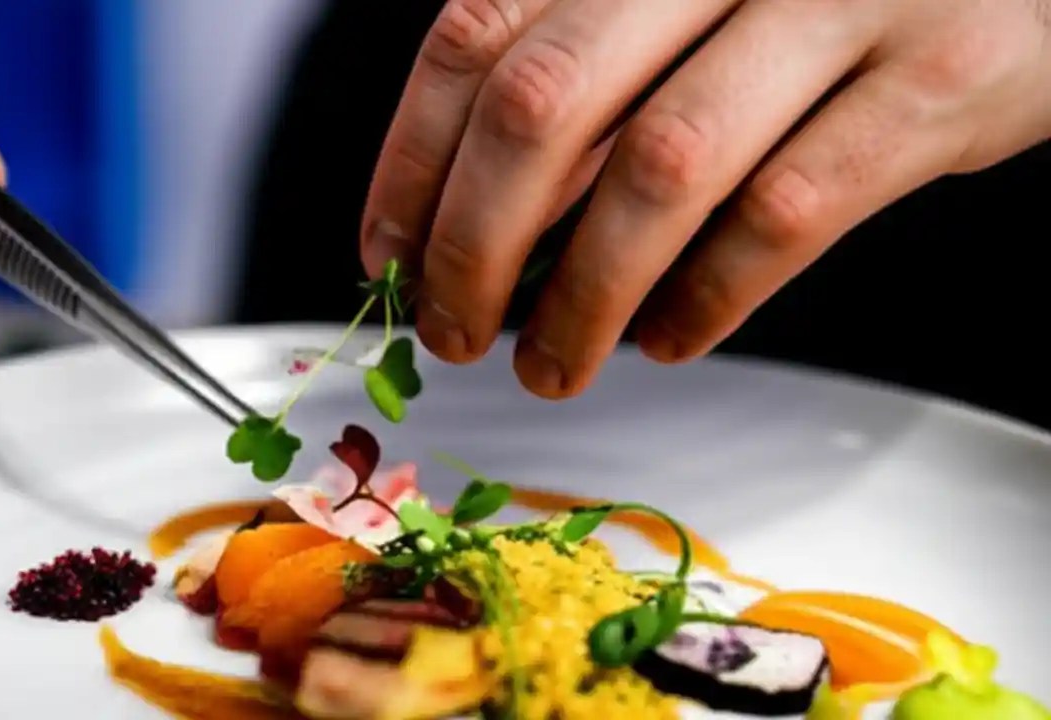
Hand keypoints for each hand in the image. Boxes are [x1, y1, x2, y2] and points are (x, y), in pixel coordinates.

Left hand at [360, 0, 1050, 397]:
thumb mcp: (689, 6)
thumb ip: (593, 84)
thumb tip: (471, 220)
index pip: (478, 36)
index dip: (411, 159)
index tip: (387, 254)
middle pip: (545, 103)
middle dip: (474, 242)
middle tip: (453, 332)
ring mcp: (838, 4)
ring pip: (662, 170)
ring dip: (583, 297)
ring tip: (552, 366)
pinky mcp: (934, 81)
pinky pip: (788, 211)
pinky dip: (709, 296)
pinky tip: (668, 337)